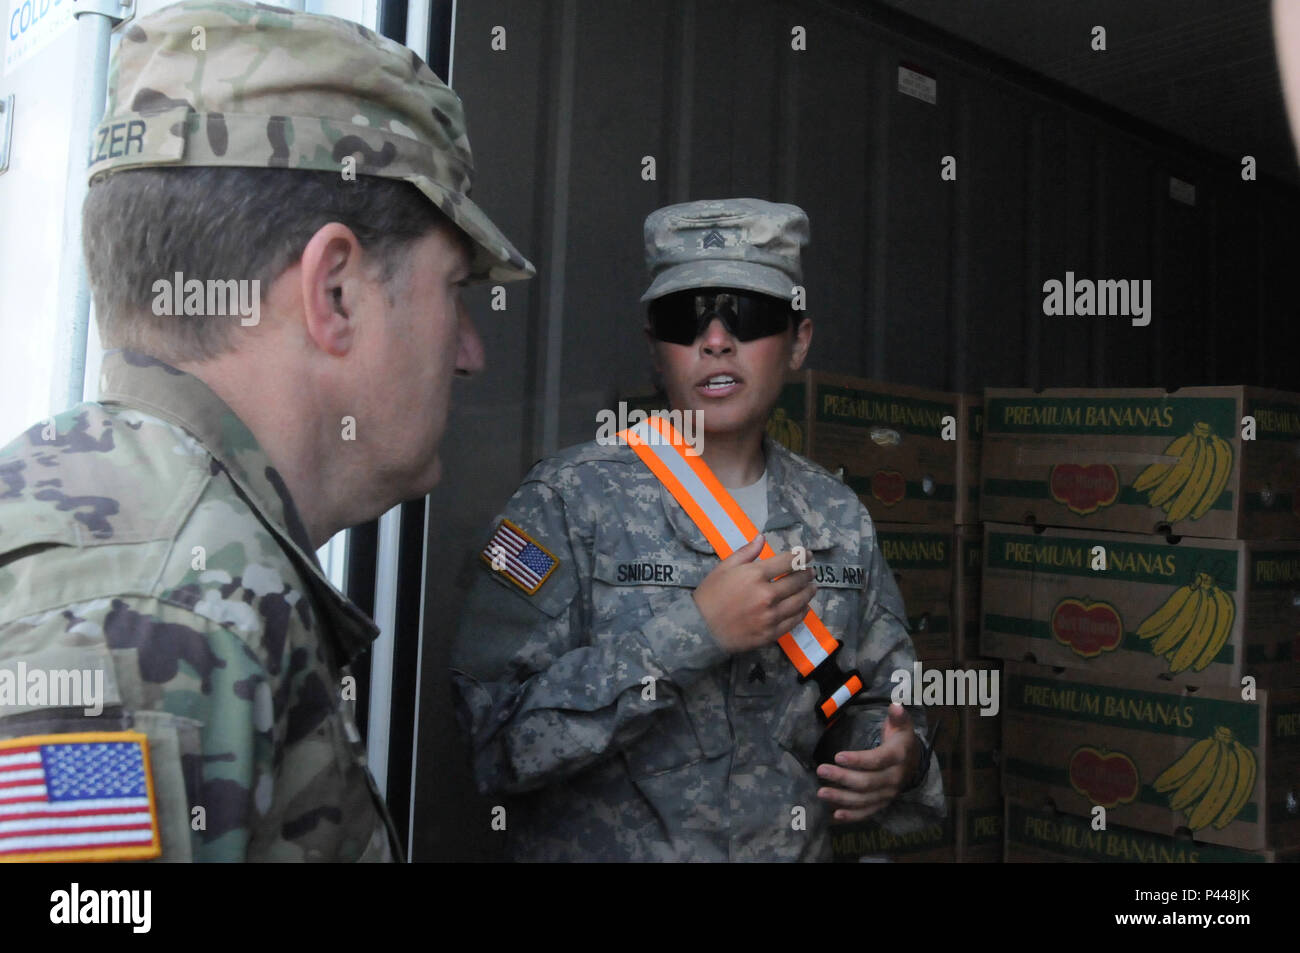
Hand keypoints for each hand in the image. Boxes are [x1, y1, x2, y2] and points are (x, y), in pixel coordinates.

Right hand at [692, 534, 816, 653]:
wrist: (701, 629)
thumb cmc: (710, 595)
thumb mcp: (724, 567)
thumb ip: (746, 552)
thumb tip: (762, 538)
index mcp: (755, 575)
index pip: (788, 562)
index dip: (802, 556)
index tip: (809, 555)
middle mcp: (766, 594)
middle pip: (797, 581)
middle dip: (807, 574)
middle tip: (811, 572)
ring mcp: (770, 615)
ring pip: (799, 601)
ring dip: (808, 592)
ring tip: (812, 588)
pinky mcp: (770, 632)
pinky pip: (793, 621)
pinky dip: (802, 612)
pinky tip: (803, 607)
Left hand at [815, 703, 920, 822]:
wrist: (913, 761)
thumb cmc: (901, 739)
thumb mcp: (902, 725)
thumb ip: (898, 716)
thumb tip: (896, 705)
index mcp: (898, 757)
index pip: (877, 760)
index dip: (858, 760)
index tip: (837, 756)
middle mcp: (894, 778)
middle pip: (867, 782)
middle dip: (842, 778)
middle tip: (821, 770)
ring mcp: (888, 793)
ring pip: (864, 799)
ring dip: (842, 798)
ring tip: (821, 792)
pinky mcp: (882, 803)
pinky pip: (867, 812)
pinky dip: (852, 816)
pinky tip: (835, 815)